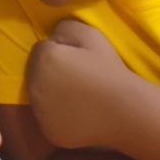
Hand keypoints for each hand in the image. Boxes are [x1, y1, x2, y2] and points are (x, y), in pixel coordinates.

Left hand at [27, 19, 129, 150]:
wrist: (125, 110)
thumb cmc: (109, 70)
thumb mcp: (89, 34)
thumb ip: (64, 28)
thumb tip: (53, 36)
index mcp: (44, 59)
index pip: (42, 49)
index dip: (60, 51)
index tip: (78, 59)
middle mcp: (34, 86)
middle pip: (37, 73)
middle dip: (51, 72)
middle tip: (78, 77)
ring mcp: (39, 112)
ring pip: (40, 97)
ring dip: (52, 94)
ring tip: (78, 96)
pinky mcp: (48, 131)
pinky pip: (48, 119)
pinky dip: (59, 116)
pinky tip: (79, 113)